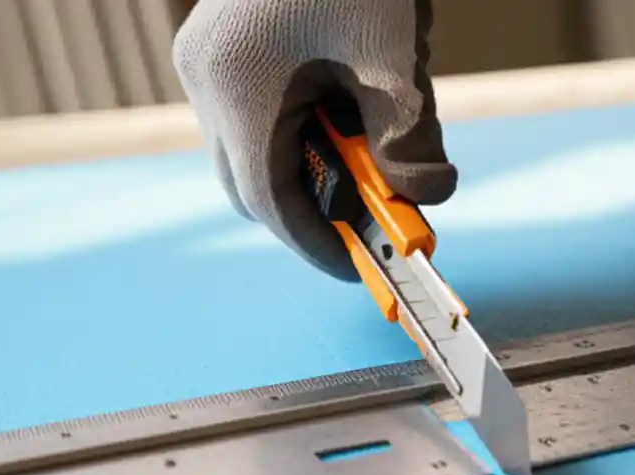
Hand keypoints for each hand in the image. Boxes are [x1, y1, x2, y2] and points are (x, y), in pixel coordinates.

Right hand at [173, 0, 455, 279]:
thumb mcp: (395, 58)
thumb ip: (411, 139)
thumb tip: (427, 201)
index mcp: (237, 86)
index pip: (269, 201)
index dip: (318, 246)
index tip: (362, 269)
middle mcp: (207, 79)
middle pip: (252, 184)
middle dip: (315, 213)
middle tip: (374, 224)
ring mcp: (209, 59)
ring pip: (252, 151)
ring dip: (312, 169)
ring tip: (375, 157)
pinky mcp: (223, 44)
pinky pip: (256, 114)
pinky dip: (303, 132)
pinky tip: (352, 111)